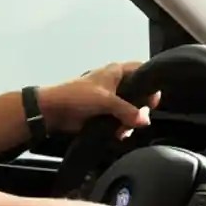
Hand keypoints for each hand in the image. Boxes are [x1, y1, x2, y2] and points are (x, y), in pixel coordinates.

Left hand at [39, 61, 161, 137]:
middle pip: (139, 94)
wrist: (53, 111)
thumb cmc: (78, 96)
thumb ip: (127, 110)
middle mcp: (116, 83)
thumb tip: (145, 121)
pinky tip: (117, 135)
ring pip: (130, 110)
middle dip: (139, 110)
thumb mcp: (106, 100)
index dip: (150, 83)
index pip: (141, 70)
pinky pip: (120, 121)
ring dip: (129, 122)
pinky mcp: (104, 114)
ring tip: (122, 131)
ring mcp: (110, 100)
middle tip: (136, 120)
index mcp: (116, 72)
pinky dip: (120, 128)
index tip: (152, 101)